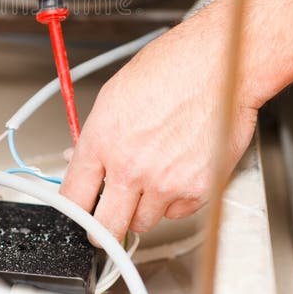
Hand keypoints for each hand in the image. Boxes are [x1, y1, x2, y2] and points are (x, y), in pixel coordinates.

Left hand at [60, 1, 259, 237]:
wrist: (219, 65)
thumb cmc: (171, 69)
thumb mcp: (115, 95)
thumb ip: (99, 137)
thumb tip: (87, 162)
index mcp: (102, 141)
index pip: (73, 197)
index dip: (74, 211)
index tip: (78, 214)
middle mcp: (130, 167)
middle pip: (104, 228)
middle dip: (102, 228)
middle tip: (107, 220)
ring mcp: (164, 183)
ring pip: (143, 223)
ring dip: (143, 208)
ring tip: (153, 177)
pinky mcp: (197, 190)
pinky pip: (177, 213)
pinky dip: (176, 200)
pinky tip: (180, 170)